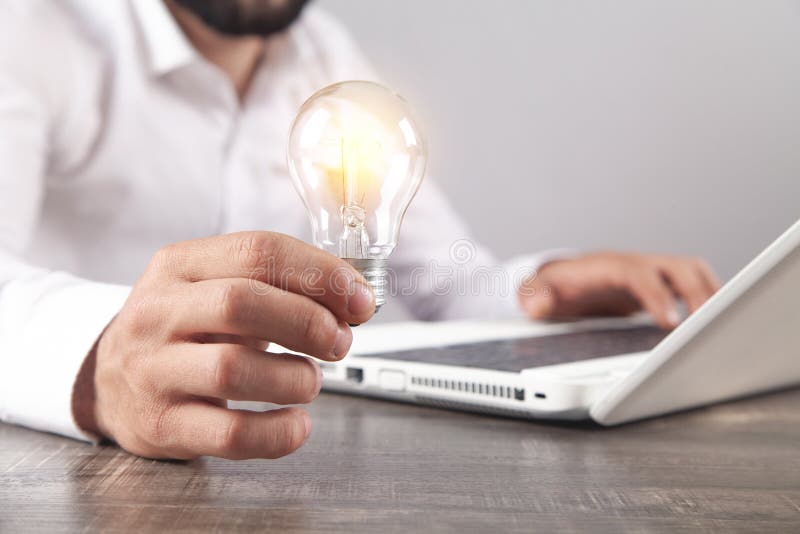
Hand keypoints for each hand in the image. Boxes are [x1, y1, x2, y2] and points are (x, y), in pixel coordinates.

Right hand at [72, 232, 374, 459]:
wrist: (108, 379)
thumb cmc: (184, 329)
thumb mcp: (216, 288)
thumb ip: (279, 286)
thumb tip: (354, 299)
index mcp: (179, 265)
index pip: (258, 251)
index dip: (321, 274)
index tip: (360, 299)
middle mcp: (158, 312)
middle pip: (241, 303)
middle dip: (308, 322)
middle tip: (339, 341)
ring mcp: (152, 370)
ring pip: (232, 369)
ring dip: (294, 377)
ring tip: (309, 380)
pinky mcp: (160, 425)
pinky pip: (228, 433)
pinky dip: (277, 433)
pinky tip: (297, 424)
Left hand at [519, 252, 720, 328]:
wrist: (561, 279)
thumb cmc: (553, 287)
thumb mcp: (533, 292)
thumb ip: (533, 296)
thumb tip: (538, 303)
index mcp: (607, 266)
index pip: (637, 273)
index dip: (656, 294)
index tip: (670, 321)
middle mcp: (634, 265)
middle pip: (677, 266)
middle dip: (696, 292)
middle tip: (706, 325)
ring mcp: (650, 273)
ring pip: (692, 272)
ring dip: (709, 294)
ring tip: (717, 326)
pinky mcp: (660, 286)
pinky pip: (693, 285)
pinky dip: (707, 300)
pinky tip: (710, 326)